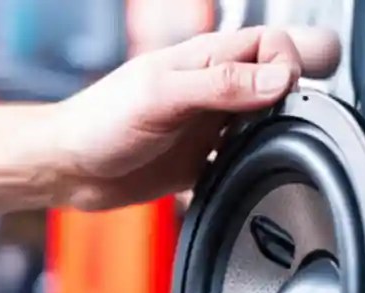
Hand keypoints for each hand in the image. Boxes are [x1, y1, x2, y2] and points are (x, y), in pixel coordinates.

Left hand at [46, 27, 341, 210]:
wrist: (68, 167)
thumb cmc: (99, 123)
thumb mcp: (162, 97)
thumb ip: (221, 86)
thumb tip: (279, 80)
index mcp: (206, 58)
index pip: (273, 43)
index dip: (289, 63)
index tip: (282, 95)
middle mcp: (214, 88)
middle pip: (277, 79)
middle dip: (296, 95)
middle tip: (291, 122)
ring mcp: (209, 125)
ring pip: (266, 120)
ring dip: (278, 134)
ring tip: (271, 151)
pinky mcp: (202, 160)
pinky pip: (243, 159)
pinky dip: (253, 167)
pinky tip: (245, 176)